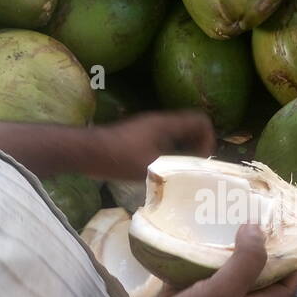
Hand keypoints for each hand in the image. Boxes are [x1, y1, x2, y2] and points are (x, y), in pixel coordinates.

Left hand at [93, 110, 215, 180]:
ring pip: (177, 137)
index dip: (208, 140)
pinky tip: (164, 174)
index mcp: (167, 124)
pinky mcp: (139, 138)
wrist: (87, 153)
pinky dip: (170, 155)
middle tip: (196, 170)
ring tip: (182, 175)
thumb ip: (178, 168)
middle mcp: (160, 123)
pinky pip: (164, 143)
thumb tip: (198, 173)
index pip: (200, 122)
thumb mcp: (153, 166)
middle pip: (191, 129)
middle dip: (198, 148)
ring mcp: (149, 129)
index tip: (203, 161)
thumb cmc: (120, 157)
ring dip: (184, 153)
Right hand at [113, 225, 296, 296]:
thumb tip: (257, 228)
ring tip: (228, 220)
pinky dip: (196, 255)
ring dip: (227, 250)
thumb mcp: (223, 295)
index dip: (295, 270)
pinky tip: (193, 234)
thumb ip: (245, 263)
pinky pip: (193, 272)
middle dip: (261, 252)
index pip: (283, 291)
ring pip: (222, 273)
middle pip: (254, 279)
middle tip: (260, 220)